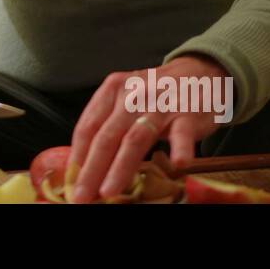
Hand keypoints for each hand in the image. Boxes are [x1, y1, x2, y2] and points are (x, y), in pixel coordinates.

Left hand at [68, 54, 229, 202]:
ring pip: (136, 138)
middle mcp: (132, 95)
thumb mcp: (127, 98)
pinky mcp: (188, 113)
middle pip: (106, 136)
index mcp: (112, 90)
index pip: (88, 126)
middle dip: (91, 170)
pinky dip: (180, 149)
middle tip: (82, 196)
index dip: (77, 157)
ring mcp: (160, 104)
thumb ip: (108, 125)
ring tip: (109, 191)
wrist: (199, 72)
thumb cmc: (156, 94)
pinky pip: (182, 133)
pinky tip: (178, 165)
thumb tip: (84, 165)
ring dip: (120, 167)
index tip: (70, 183)